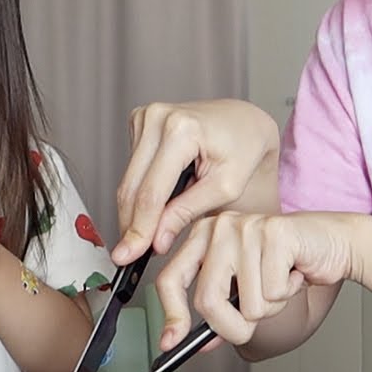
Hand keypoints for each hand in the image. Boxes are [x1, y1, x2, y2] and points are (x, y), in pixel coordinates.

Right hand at [114, 100, 280, 264]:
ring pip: (127, 180)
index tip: (128, 255)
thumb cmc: (242, 149)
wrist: (244, 121)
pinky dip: (140, 191)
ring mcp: (145, 116)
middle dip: (131, 225)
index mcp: (182, 130)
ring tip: (150, 232)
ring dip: (134, 211)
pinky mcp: (140, 121)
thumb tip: (155, 241)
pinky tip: (158, 200)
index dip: (140, 229)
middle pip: (132, 186)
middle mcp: (157, 117)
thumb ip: (187, 213)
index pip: (151, 192)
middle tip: (129, 255)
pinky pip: (132, 168)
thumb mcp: (225, 188)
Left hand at [154, 210, 355, 348]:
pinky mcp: (275, 232)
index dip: (172, 316)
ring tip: (280, 282)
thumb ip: (219, 311)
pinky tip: (294, 272)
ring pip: (247, 303)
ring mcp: (246, 227)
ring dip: (271, 306)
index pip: (170, 279)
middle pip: (208, 300)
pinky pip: (273, 292)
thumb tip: (197, 344)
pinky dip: (288, 293)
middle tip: (252, 322)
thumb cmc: (287, 265)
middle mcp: (219, 227)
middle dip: (233, 327)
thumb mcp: (244, 289)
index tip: (171, 342)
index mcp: (203, 236)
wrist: (333, 243)